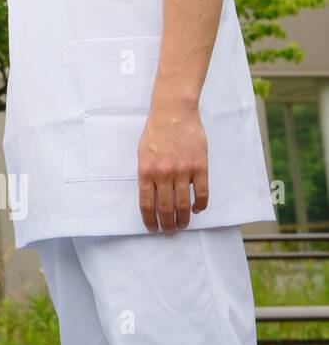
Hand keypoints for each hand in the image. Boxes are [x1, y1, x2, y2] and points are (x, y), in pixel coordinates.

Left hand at [137, 102, 208, 232]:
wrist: (173, 113)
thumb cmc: (156, 132)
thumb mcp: (142, 153)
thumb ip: (147, 174)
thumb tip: (151, 195)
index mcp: (146, 171)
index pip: (146, 203)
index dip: (149, 220)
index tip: (152, 229)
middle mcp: (163, 174)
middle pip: (165, 208)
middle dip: (166, 224)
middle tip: (169, 232)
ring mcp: (182, 171)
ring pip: (183, 204)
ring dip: (182, 219)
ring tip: (182, 226)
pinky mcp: (200, 167)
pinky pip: (201, 193)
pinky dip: (199, 205)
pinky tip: (196, 209)